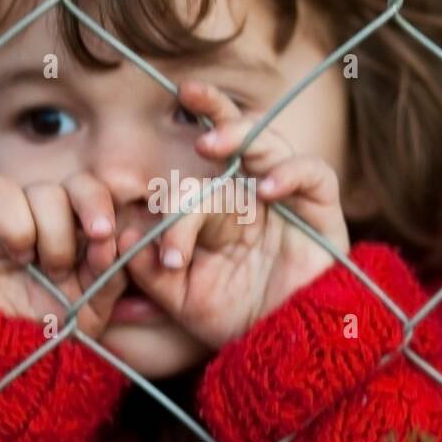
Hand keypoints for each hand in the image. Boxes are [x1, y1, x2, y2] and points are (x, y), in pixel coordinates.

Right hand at [0, 169, 126, 340]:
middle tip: (56, 267)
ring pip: (2, 188)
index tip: (101, 234)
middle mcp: (31, 214)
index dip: (94, 205)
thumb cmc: (46, 333)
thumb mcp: (90, 312)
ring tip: (20, 260)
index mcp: (68, 227)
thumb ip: (112, 275)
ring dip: (17, 224)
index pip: (85, 191)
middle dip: (58, 229)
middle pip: (49, 189)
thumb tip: (128, 237)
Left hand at [116, 80, 349, 349]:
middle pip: (238, 134)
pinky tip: (266, 190)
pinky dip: (291, 173)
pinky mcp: (323, 211)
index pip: (195, 171)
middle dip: (214, 108)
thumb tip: (118, 236)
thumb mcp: (179, 295)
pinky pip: (315, 174)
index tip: (153, 220)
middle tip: (187, 92)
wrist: (281, 350)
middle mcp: (252, 193)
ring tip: (211, 145)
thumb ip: (148, 266)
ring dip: (242, 135)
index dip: (170, 192)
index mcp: (217, 207)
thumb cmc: (233, 320)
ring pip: (272, 144)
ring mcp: (289, 199)